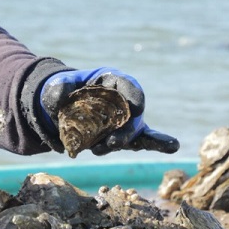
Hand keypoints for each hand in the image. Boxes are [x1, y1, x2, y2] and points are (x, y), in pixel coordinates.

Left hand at [39, 67, 179, 154]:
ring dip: (125, 141)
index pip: (126, 84)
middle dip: (126, 128)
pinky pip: (144, 140)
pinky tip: (172, 146)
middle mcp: (123, 99)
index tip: (136, 106)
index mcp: (110, 80)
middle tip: (112, 142)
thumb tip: (59, 100)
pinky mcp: (125, 135)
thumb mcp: (55, 87)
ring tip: (107, 148)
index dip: (133, 94)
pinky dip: (158, 144)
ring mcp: (126, 119)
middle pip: (132, 112)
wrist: (64, 110)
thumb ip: (56, 90)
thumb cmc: (64, 92)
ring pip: (134, 130)